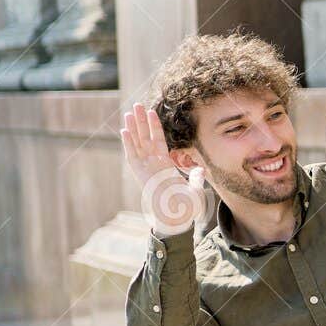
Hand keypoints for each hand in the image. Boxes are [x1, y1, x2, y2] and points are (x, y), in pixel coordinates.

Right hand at [121, 103, 198, 235]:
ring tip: (129, 112)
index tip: (152, 111)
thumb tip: (200, 169)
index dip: (155, 127)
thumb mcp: (196, 191)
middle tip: (136, 104)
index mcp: (165, 166)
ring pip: (137, 144)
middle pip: (145, 138)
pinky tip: (124, 131)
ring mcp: (146, 169)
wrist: (177, 221)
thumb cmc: (185, 208)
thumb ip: (196, 178)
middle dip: (141, 121)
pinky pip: (132, 157)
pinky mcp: (140, 175)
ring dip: (133, 128)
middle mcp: (154, 165)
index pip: (159, 141)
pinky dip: (128, 144)